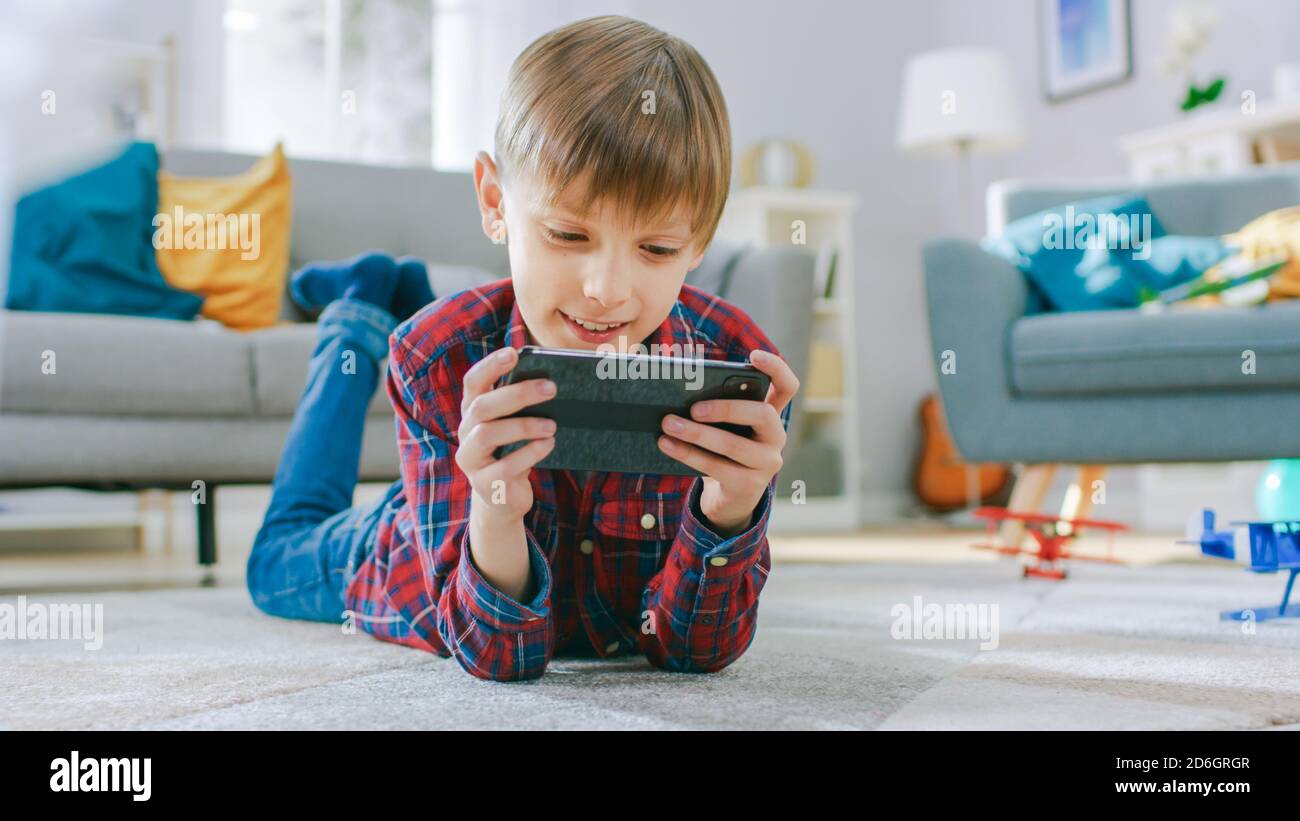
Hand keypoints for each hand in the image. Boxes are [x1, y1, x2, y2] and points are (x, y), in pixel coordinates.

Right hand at [455, 346, 556, 521]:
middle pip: (482, 406)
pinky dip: (529, 453)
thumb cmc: (514, 451)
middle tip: (551, 388)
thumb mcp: (515, 426)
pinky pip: (504, 467)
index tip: (514, 353)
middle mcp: (465, 432)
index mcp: (472, 412)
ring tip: (553, 425)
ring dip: (523, 426)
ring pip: (487, 434)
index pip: (473, 382)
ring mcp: (470, 459)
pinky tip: (548, 445)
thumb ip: (524, 407)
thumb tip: (553, 383)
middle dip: (517, 394)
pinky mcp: (484, 484)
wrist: (503, 498)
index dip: (490, 366)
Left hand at [657, 349, 798, 535]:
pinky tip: (667, 444)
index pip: (787, 386)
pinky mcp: (749, 485)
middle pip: (763, 414)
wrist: (729, 497)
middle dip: (727, 408)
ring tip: (668, 424)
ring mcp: (767, 463)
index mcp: (771, 414)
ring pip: (734, 445)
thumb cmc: (722, 449)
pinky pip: (717, 467)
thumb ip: (714, 404)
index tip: (753, 356)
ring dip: (697, 434)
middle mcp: (776, 437)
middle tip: (694, 407)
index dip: (776, 368)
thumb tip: (678, 386)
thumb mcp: (724, 425)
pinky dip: (688, 454)